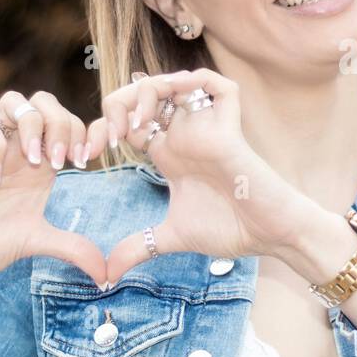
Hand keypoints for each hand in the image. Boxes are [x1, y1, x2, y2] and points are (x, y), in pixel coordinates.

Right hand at [0, 89, 110, 291]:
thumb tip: (107, 274)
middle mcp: (17, 147)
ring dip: (32, 126)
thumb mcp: (37, 242)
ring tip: (32, 162)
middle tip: (62, 161)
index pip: (70, 122)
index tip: (85, 161)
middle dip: (62, 124)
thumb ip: (72, 248)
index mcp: (41, 162)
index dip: (85, 131)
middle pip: (47, 102)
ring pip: (16, 102)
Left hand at [97, 68, 311, 283]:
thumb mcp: (172, 238)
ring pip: (172, 82)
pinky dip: (194, 81)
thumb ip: (139, 247)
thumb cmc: (231, 229)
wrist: (269, 235)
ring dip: (146, 92)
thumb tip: (105, 275)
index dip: (101, 129)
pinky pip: (217, 85)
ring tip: (136, 121)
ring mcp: (206, 127)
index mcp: (168, 154)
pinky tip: (173, 103)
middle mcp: (184, 135)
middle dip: (116, 105)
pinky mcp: (230, 127)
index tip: (86, 157)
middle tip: (109, 137)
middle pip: (143, 95)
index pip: (127, 122)